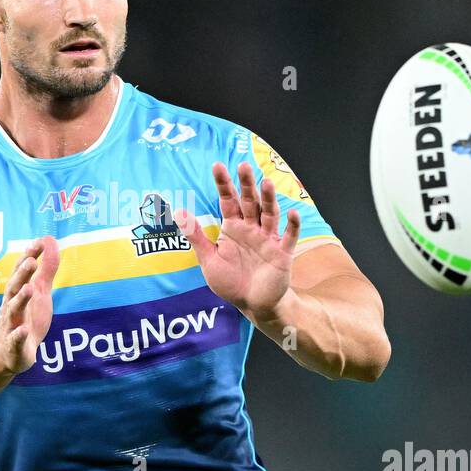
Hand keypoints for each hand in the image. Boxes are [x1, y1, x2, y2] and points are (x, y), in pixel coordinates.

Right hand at [0, 235, 59, 374]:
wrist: (8, 353)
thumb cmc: (26, 317)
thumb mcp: (40, 292)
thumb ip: (46, 269)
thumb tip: (50, 241)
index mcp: (18, 293)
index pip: (21, 272)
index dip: (28, 257)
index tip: (38, 243)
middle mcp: (11, 306)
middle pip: (14, 288)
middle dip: (22, 275)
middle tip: (31, 261)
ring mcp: (11, 326)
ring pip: (14, 311)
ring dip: (21, 299)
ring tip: (30, 288)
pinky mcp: (14, 346)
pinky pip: (15, 340)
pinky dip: (18, 335)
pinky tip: (24, 330)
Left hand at [174, 161, 299, 320]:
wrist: (252, 305)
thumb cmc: (231, 282)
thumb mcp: (209, 259)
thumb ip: (196, 236)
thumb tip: (178, 212)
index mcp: (233, 227)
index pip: (228, 200)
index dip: (223, 184)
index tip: (217, 166)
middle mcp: (251, 229)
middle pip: (250, 202)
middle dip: (247, 184)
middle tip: (243, 165)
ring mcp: (268, 239)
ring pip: (269, 214)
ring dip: (269, 199)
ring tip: (266, 182)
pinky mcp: (282, 253)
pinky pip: (289, 237)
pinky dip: (292, 225)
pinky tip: (291, 213)